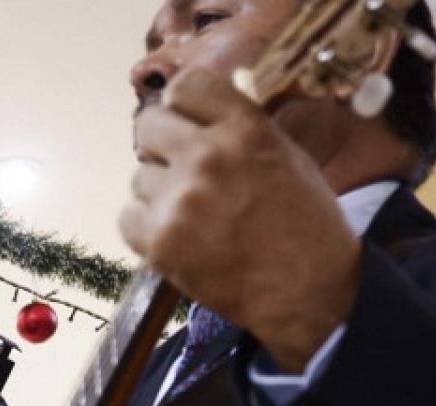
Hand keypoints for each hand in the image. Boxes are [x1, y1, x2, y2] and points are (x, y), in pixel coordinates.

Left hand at [119, 66, 361, 371]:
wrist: (307, 290)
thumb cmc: (305, 223)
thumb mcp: (288, 156)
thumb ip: (241, 128)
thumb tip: (201, 112)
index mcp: (244, 129)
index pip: (186, 85)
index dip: (183, 104)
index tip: (186, 120)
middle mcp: (207, 157)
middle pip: (149, 126)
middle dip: (163, 144)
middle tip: (182, 168)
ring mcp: (179, 201)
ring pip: (139, 177)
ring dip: (159, 192)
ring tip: (192, 213)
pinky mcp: (159, 242)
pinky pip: (128, 217)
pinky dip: (146, 226)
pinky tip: (176, 234)